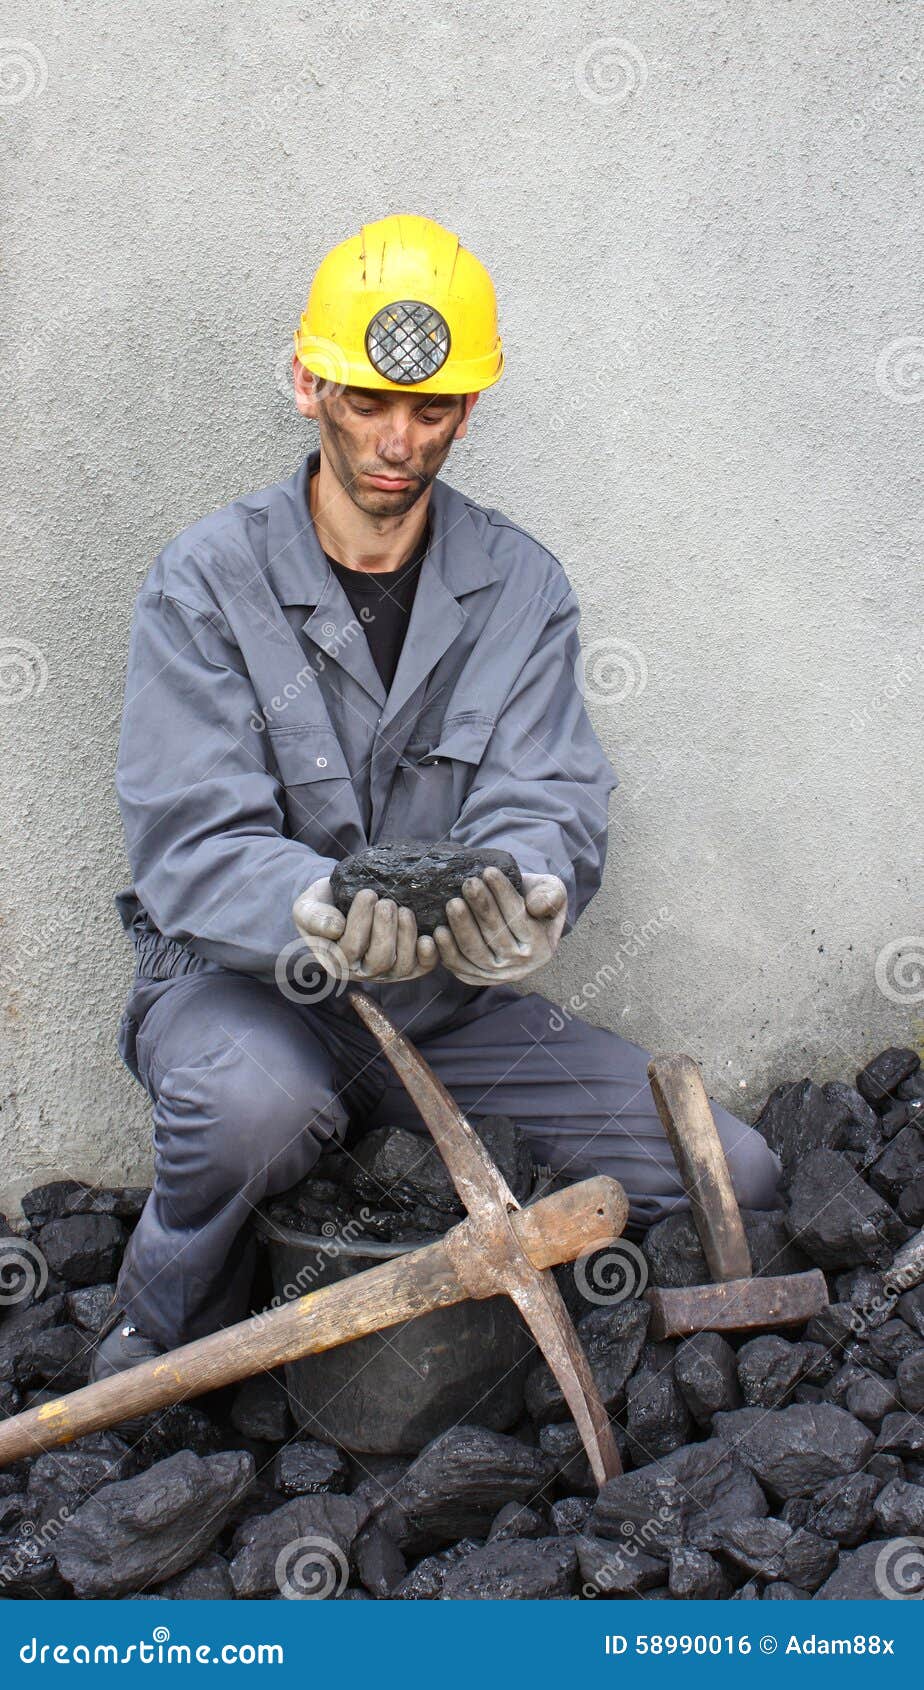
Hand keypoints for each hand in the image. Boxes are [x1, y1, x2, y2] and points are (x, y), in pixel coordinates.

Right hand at [292, 878, 437, 982]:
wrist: (342, 900)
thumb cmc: (324, 905)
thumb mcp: (307, 907)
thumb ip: (314, 917)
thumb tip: (336, 928)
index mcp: (337, 962)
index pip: (350, 950)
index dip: (360, 923)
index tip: (366, 894)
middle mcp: (363, 972)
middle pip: (380, 960)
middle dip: (385, 929)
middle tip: (387, 902)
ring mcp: (389, 971)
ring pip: (403, 965)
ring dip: (406, 936)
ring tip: (404, 910)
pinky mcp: (411, 964)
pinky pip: (423, 967)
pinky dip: (429, 954)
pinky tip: (428, 936)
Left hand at [432, 868, 567, 985]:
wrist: (517, 920)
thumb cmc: (533, 900)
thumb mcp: (552, 892)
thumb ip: (551, 896)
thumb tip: (535, 906)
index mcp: (541, 947)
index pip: (519, 918)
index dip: (504, 894)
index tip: (489, 872)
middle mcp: (519, 966)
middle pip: (496, 934)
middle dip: (482, 907)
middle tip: (469, 883)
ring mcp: (495, 975)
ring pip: (475, 951)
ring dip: (462, 926)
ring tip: (453, 903)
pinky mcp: (474, 977)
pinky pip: (458, 965)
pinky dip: (447, 949)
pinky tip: (439, 930)